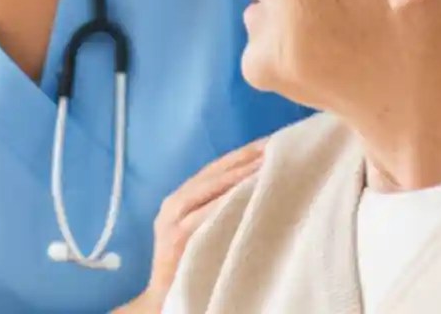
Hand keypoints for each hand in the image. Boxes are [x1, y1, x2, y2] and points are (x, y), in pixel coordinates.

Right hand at [128, 138, 265, 310]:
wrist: (164, 301)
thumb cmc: (190, 265)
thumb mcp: (199, 231)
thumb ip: (217, 209)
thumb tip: (257, 186)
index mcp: (179, 199)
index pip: (215, 169)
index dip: (242, 154)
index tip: (271, 142)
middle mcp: (173, 205)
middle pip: (213, 172)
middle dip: (244, 157)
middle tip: (275, 144)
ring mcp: (173, 221)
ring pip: (209, 187)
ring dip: (239, 173)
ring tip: (267, 161)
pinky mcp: (178, 238)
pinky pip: (205, 213)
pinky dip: (226, 198)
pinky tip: (248, 189)